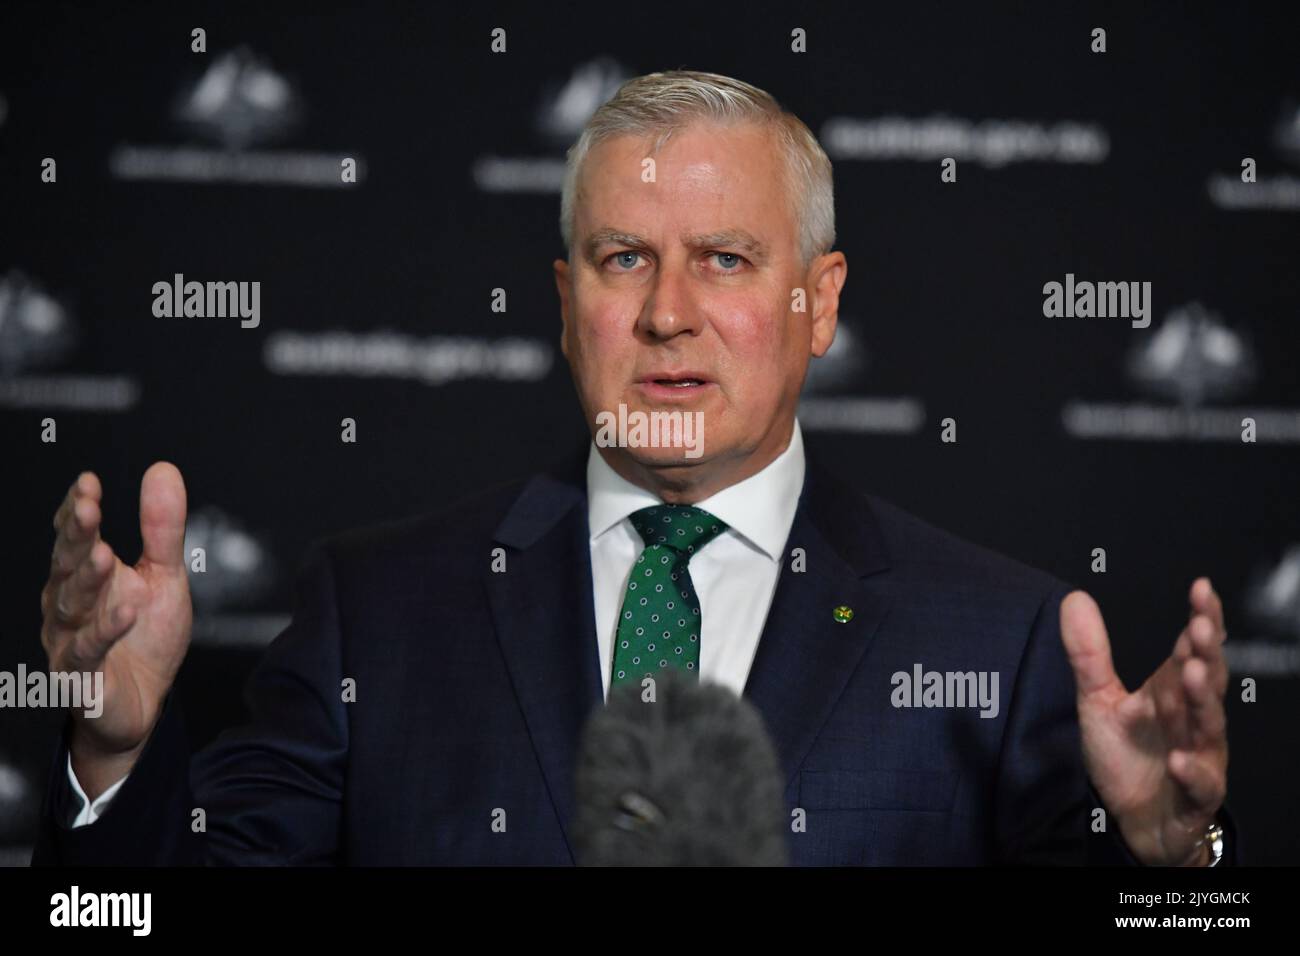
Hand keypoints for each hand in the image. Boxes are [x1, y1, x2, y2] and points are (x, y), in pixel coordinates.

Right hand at [40, 462, 192, 798]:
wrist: (143, 704)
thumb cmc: (146, 637)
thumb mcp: (165, 575)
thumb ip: (163, 528)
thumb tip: (163, 471)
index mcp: (88, 575)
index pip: (75, 536)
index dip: (77, 509)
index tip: (88, 483)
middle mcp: (70, 604)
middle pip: (67, 564)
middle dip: (75, 536)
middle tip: (87, 509)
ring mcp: (70, 639)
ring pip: (70, 605)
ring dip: (86, 580)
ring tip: (103, 556)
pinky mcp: (83, 676)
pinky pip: (88, 651)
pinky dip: (105, 630)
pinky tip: (125, 611)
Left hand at [1059, 578, 1228, 865]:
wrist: (1134, 820)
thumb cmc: (1125, 757)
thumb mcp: (1099, 700)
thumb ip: (1090, 653)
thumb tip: (1074, 598)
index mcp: (1173, 691)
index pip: (1191, 649)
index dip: (1201, 619)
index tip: (1201, 589)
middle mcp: (1192, 719)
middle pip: (1208, 680)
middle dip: (1207, 653)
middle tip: (1201, 626)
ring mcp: (1199, 755)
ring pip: (1209, 725)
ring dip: (1204, 701)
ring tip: (1194, 674)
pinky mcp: (1196, 795)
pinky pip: (1201, 783)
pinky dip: (1193, 771)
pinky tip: (1181, 759)